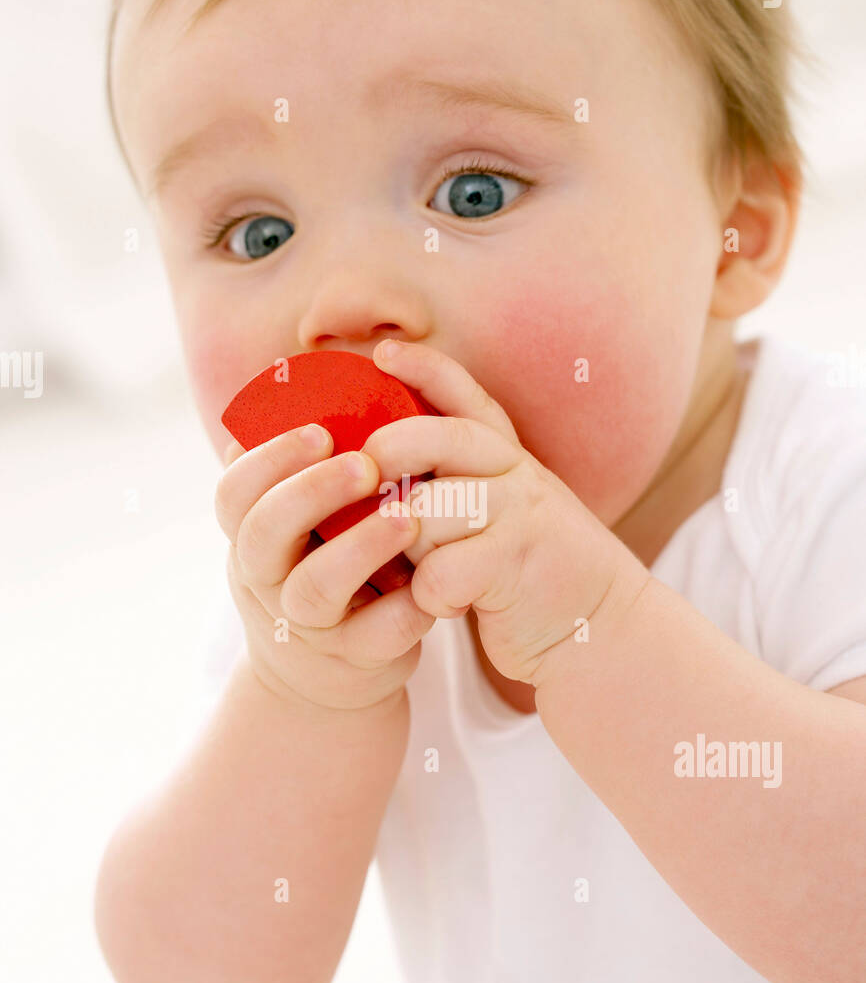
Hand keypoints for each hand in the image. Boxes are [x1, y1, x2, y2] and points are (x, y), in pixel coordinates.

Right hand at [215, 424, 435, 710]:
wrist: (330, 671)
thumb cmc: (323, 565)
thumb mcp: (300, 524)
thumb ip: (300, 468)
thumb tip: (294, 384)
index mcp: (252, 537)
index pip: (232, 494)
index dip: (267, 461)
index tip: (318, 428)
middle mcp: (266, 581)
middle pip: (263, 536)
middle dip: (311, 492)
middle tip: (366, 462)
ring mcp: (309, 624)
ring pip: (316, 589)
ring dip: (361, 547)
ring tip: (407, 515)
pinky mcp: (356, 659)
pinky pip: (376, 635)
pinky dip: (405, 609)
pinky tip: (433, 581)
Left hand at [363, 339, 649, 686]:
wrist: (601, 628)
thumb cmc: (528, 575)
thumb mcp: (502, 514)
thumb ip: (455, 486)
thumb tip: (376, 467)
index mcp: (507, 455)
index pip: (464, 395)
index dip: (424, 368)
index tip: (383, 355)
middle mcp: (515, 471)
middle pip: (429, 438)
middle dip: (383, 456)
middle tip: (363, 489)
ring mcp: (519, 511)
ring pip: (423, 512)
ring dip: (409, 552)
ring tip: (425, 575)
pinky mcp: (515, 559)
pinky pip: (440, 569)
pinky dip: (432, 596)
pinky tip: (450, 605)